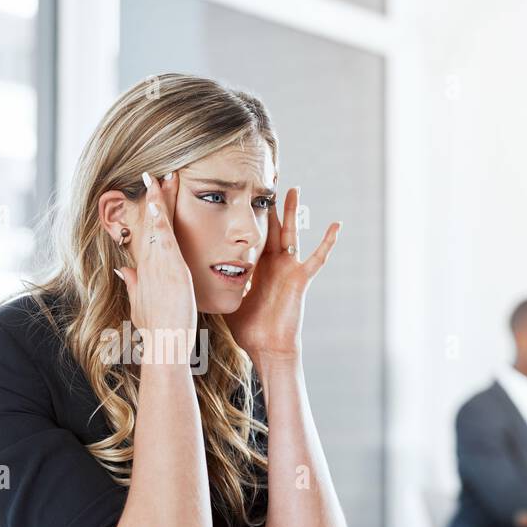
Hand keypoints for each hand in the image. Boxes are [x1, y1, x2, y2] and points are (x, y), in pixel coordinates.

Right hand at [114, 171, 197, 356]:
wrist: (164, 346)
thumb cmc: (157, 330)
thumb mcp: (140, 304)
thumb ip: (133, 284)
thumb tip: (123, 269)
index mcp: (145, 270)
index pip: (147, 233)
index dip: (149, 211)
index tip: (152, 191)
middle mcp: (150, 265)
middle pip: (151, 224)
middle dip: (154, 199)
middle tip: (156, 173)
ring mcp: (160, 268)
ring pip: (158, 227)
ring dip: (159, 202)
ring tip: (161, 176)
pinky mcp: (171, 273)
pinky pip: (165, 242)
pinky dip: (161, 223)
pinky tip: (159, 205)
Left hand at [224, 186, 338, 363]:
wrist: (266, 347)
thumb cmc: (248, 328)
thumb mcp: (227, 297)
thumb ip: (215, 281)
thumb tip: (189, 272)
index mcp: (257, 265)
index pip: (251, 233)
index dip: (246, 214)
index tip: (239, 193)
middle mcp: (274, 263)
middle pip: (271, 225)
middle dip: (269, 203)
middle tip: (266, 178)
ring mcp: (289, 268)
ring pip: (291, 233)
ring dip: (293, 211)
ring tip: (293, 188)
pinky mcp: (300, 278)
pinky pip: (318, 257)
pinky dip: (328, 242)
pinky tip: (337, 224)